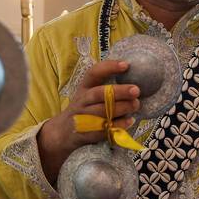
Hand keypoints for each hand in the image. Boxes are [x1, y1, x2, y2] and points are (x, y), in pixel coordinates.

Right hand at [38, 59, 141, 185]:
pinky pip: (104, 129)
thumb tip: (136, 80)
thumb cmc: (83, 109)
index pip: (94, 73)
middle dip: (119, 91)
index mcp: (84, 88)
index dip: (109, 68)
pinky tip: (129, 121)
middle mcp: (82, 101)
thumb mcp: (87, 94)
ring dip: (121, 108)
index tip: (126, 65)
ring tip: (135, 105)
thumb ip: (105, 88)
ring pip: (102, 111)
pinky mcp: (87, 133)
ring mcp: (83, 117)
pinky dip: (118, 125)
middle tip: (136, 90)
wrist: (62, 132)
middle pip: (99, 94)